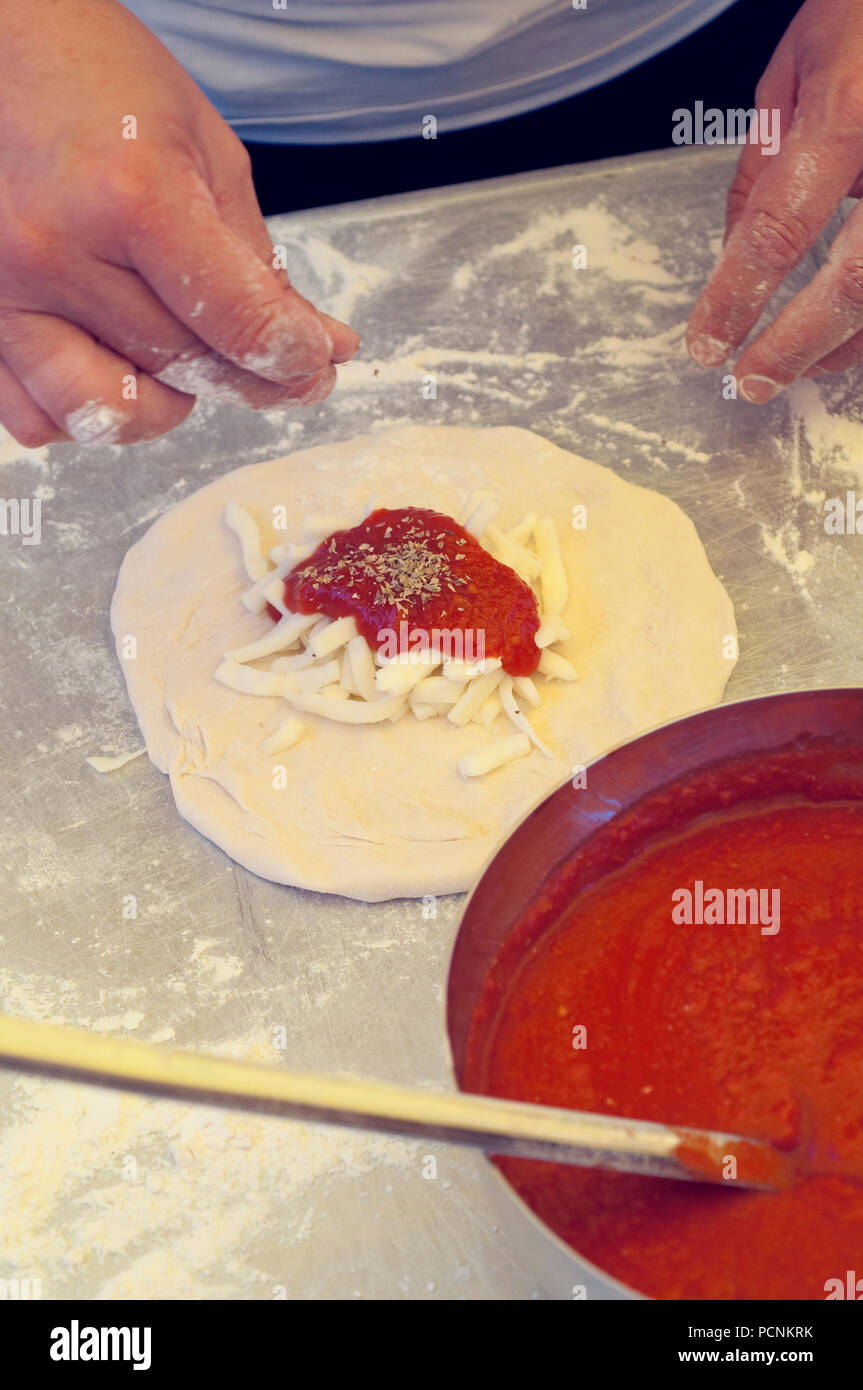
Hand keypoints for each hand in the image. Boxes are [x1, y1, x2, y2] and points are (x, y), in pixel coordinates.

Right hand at [0, 0, 358, 446]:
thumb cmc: (98, 78)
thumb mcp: (205, 150)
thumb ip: (255, 260)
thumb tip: (313, 349)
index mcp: (129, 194)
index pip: (238, 324)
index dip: (296, 357)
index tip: (317, 360)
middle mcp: (57, 251)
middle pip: (185, 368)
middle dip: (253, 380)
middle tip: (280, 367)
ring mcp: (6, 292)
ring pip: (111, 412)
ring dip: (167, 405)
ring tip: (186, 362)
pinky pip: (34, 417)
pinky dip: (84, 413)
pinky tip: (116, 369)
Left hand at [687, 0, 862, 401]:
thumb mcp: (801, 62)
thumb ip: (764, 162)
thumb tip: (733, 250)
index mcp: (850, 108)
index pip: (780, 228)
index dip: (738, 297)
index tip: (707, 343)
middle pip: (857, 281)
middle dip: (798, 344)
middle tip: (753, 380)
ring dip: (846, 340)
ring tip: (802, 362)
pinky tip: (848, 330)